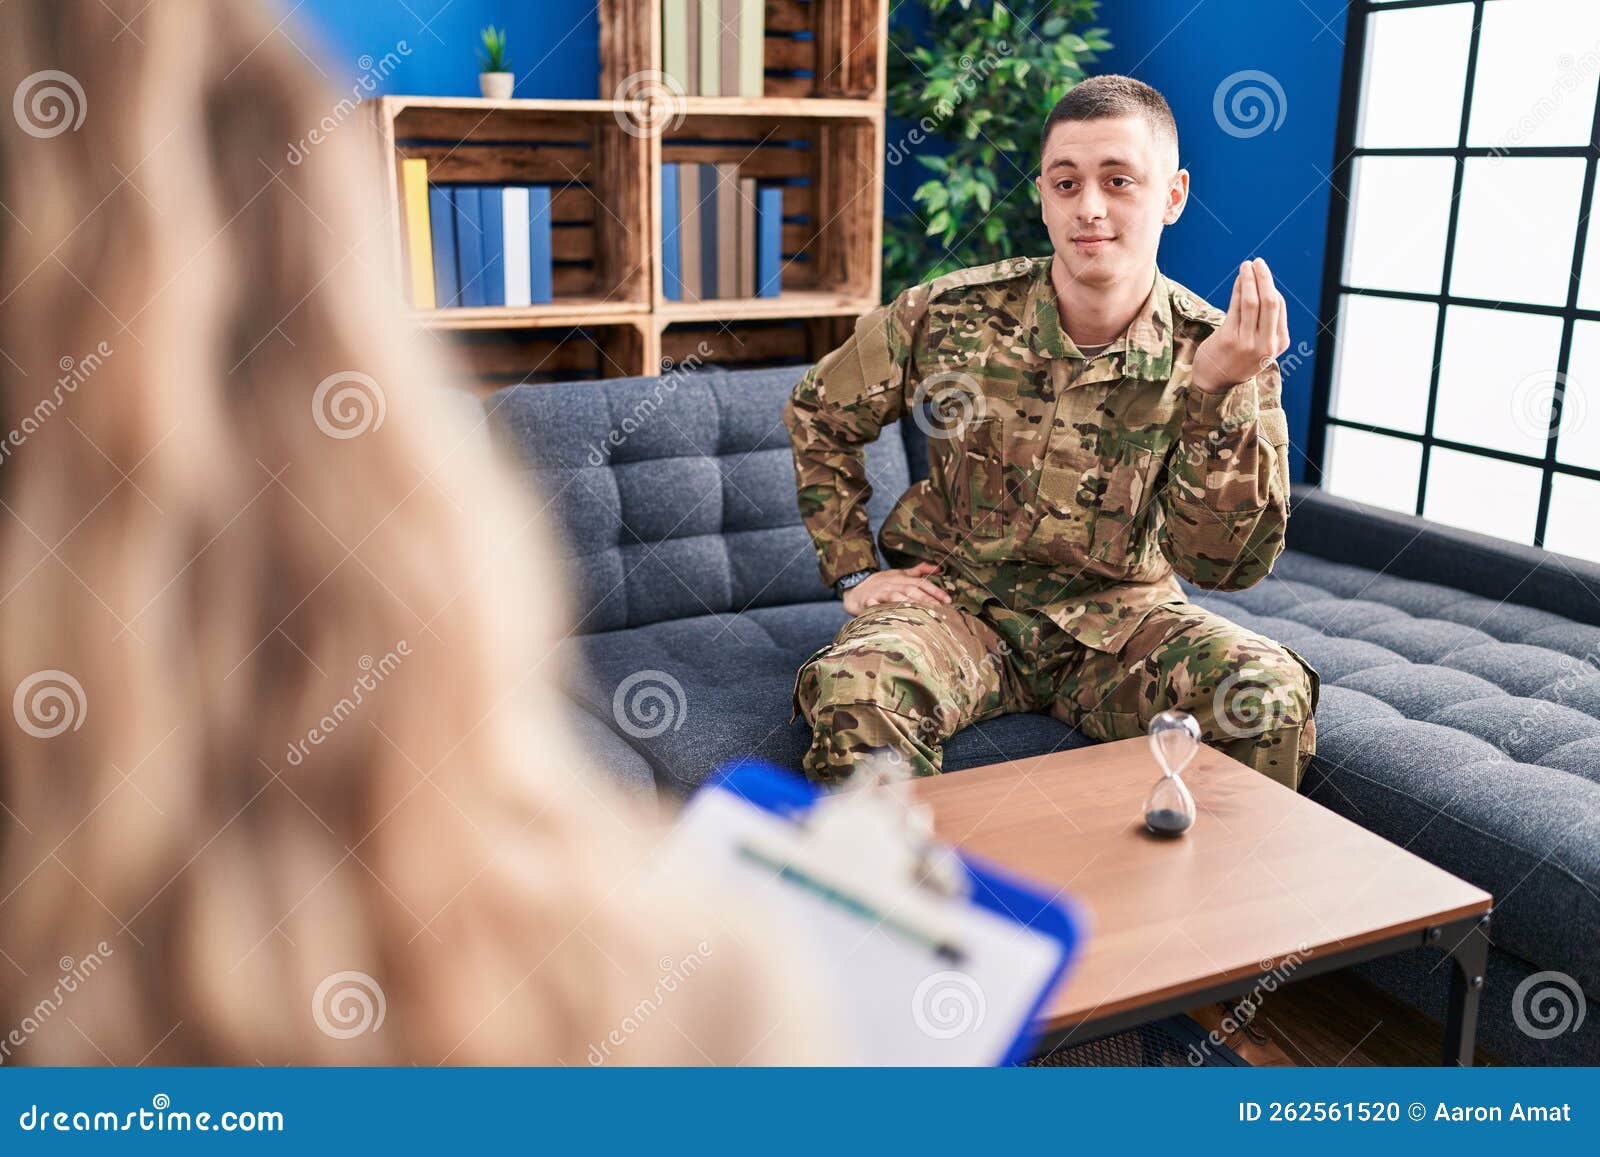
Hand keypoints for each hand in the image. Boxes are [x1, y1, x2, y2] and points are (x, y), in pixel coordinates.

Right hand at [843, 562, 951, 615]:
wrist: (855, 591)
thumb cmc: (882, 584)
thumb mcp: (900, 574)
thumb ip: (919, 571)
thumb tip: (940, 568)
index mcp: (902, 578)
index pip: (922, 583)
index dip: (935, 590)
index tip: (948, 600)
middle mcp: (893, 584)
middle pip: (911, 590)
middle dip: (926, 598)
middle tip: (938, 608)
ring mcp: (880, 592)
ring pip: (896, 596)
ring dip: (907, 602)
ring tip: (919, 610)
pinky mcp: (868, 601)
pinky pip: (874, 605)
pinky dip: (879, 608)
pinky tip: (889, 612)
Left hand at [1191, 257, 1289, 393]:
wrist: (1214, 383)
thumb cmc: (1237, 359)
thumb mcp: (1260, 345)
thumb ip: (1266, 323)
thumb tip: (1267, 287)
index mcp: (1279, 344)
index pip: (1279, 307)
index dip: (1271, 287)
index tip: (1262, 274)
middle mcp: (1267, 344)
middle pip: (1270, 302)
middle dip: (1264, 278)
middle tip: (1258, 262)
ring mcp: (1248, 343)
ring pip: (1253, 302)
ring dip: (1250, 279)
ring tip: (1246, 266)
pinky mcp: (1230, 340)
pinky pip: (1236, 308)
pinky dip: (1238, 290)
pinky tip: (1237, 280)